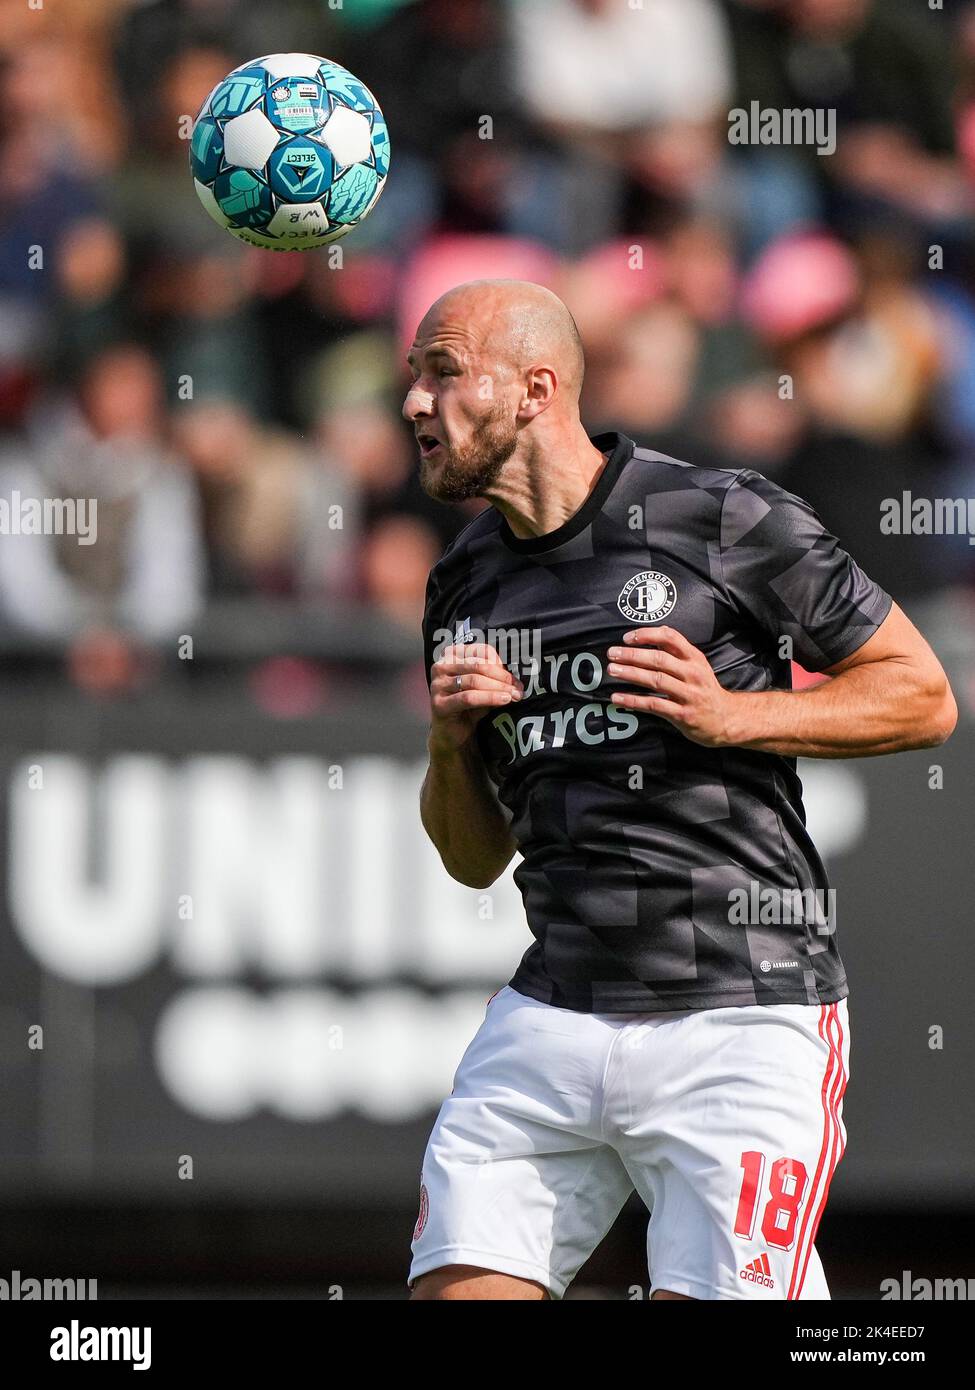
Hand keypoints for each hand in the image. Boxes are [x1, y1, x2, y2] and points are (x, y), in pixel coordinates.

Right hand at [429, 643, 523, 750]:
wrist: (453, 733)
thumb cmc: (468, 707)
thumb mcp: (483, 687)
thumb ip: (495, 679)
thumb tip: (516, 679)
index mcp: (451, 656)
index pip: (480, 651)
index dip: (500, 663)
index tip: (514, 678)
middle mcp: (440, 667)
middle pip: (478, 665)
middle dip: (502, 677)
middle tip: (518, 688)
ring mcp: (438, 685)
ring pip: (474, 681)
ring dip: (498, 688)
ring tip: (513, 695)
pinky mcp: (439, 704)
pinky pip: (469, 697)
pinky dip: (489, 698)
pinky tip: (503, 700)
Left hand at [607, 627, 731, 746]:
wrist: (727, 719)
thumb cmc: (704, 689)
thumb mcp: (697, 666)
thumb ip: (677, 652)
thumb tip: (653, 634)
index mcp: (695, 658)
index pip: (671, 638)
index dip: (647, 635)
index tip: (627, 638)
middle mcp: (693, 674)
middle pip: (659, 659)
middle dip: (632, 655)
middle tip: (612, 653)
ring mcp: (689, 695)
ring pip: (655, 680)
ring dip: (631, 674)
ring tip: (612, 670)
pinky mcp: (683, 714)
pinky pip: (654, 705)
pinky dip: (633, 701)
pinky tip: (617, 698)